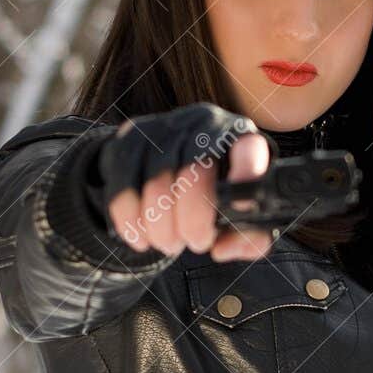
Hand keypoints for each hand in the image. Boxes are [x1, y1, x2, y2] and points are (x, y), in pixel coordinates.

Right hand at [98, 104, 275, 264]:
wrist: (172, 169)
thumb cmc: (216, 196)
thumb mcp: (243, 217)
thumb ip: (248, 239)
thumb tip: (221, 249)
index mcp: (240, 138)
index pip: (248, 148)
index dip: (246, 175)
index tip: (242, 207)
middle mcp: (203, 123)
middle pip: (194, 168)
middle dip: (193, 217)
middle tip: (195, 243)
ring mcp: (164, 126)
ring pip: (155, 178)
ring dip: (160, 224)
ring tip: (169, 244)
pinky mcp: (131, 137)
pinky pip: (124, 183)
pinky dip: (130, 220)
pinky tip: (141, 239)